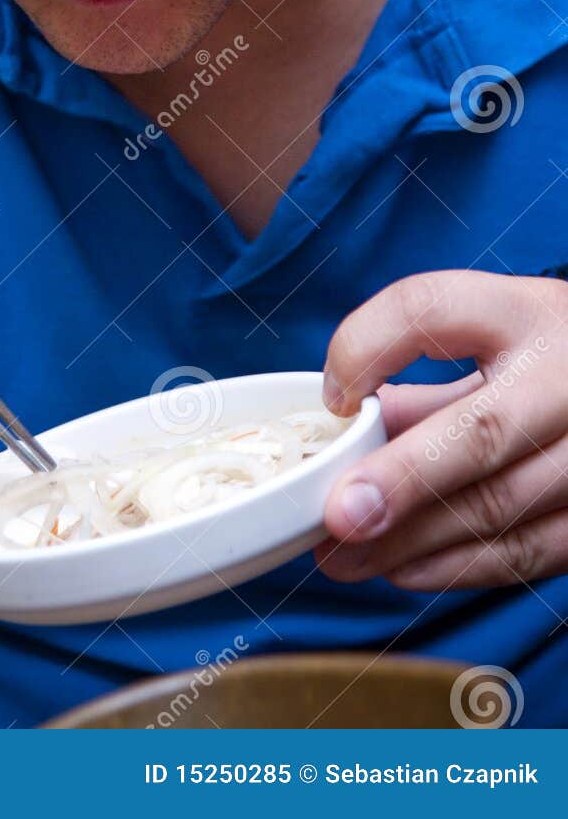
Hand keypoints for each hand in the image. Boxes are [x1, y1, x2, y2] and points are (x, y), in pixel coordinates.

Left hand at [315, 270, 567, 589]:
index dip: (369, 348)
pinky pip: (527, 552)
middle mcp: (565, 378)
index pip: (429, 309)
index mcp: (520, 312)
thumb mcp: (485, 338)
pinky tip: (401, 568)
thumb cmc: (539, 356)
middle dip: (401, 480)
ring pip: (499, 507)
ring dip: (411, 541)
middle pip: (481, 432)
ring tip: (344, 555)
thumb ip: (419, 377)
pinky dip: (457, 566)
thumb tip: (342, 433)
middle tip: (336, 515)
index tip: (334, 398)